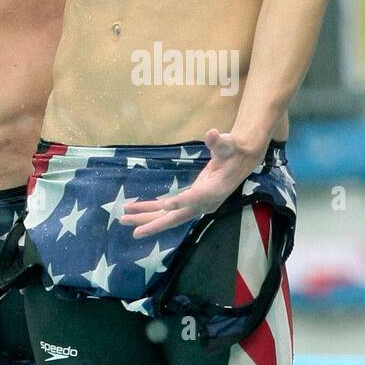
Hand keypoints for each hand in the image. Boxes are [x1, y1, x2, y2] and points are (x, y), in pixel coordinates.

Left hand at [120, 129, 262, 237]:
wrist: (240, 161)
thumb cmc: (233, 150)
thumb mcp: (227, 143)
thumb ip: (218, 141)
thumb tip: (212, 133)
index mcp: (215, 190)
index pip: (197, 198)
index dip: (182, 202)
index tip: (165, 205)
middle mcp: (205, 202)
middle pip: (178, 217)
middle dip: (155, 224)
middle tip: (133, 231)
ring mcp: (196, 204)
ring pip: (169, 216)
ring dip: (147, 218)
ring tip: (124, 218)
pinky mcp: (190, 200)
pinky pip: (169, 208)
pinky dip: (151, 209)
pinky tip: (134, 209)